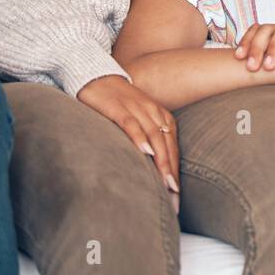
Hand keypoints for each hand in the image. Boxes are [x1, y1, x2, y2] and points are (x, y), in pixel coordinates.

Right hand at [77, 75, 180, 212]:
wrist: (96, 76)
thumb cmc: (117, 105)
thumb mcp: (137, 122)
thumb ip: (146, 140)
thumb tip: (150, 171)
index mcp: (162, 119)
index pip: (173, 149)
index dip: (176, 174)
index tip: (177, 199)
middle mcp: (154, 114)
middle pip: (167, 147)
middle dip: (172, 174)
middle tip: (174, 198)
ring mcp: (138, 110)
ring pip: (155, 138)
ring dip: (162, 161)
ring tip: (166, 184)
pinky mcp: (119, 107)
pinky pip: (132, 123)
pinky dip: (139, 137)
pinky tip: (145, 152)